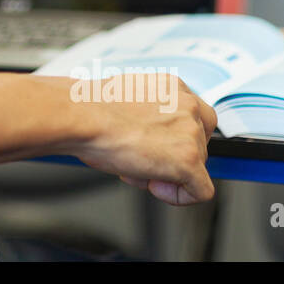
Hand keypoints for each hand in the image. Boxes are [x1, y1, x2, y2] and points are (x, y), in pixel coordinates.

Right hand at [70, 73, 216, 205]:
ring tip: (134, 166)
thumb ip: (149, 111)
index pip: (194, 117)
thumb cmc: (91, 108)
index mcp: (173, 87)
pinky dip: (179, 196)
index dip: (176, 138)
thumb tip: (148, 130)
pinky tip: (154, 186)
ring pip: (197, 166)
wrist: (83, 117)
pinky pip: (200, 191)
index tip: (159, 146)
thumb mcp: (128, 98)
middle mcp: (187, 105)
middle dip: (171, 156)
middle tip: (141, 159)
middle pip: (199, 142)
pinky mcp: (189, 160)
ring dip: (167, 173)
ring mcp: (191, 133)